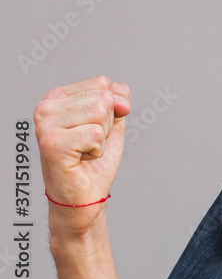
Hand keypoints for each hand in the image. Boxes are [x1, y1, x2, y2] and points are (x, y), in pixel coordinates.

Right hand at [34, 76, 130, 233]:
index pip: (102, 83)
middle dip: (107, 124)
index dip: (112, 108)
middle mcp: (46, 107)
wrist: (85, 194)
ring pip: (100, 112)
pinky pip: (97, 133)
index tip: (95, 129)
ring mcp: (46, 124)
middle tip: (89, 143)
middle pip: (103, 97)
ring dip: (102, 137)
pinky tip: (81, 159)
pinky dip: (97, 150)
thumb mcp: (112, 121)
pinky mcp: (52, 142)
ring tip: (84, 150)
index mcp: (57, 97)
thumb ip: (118, 99)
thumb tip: (118, 98)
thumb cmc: (94, 160)